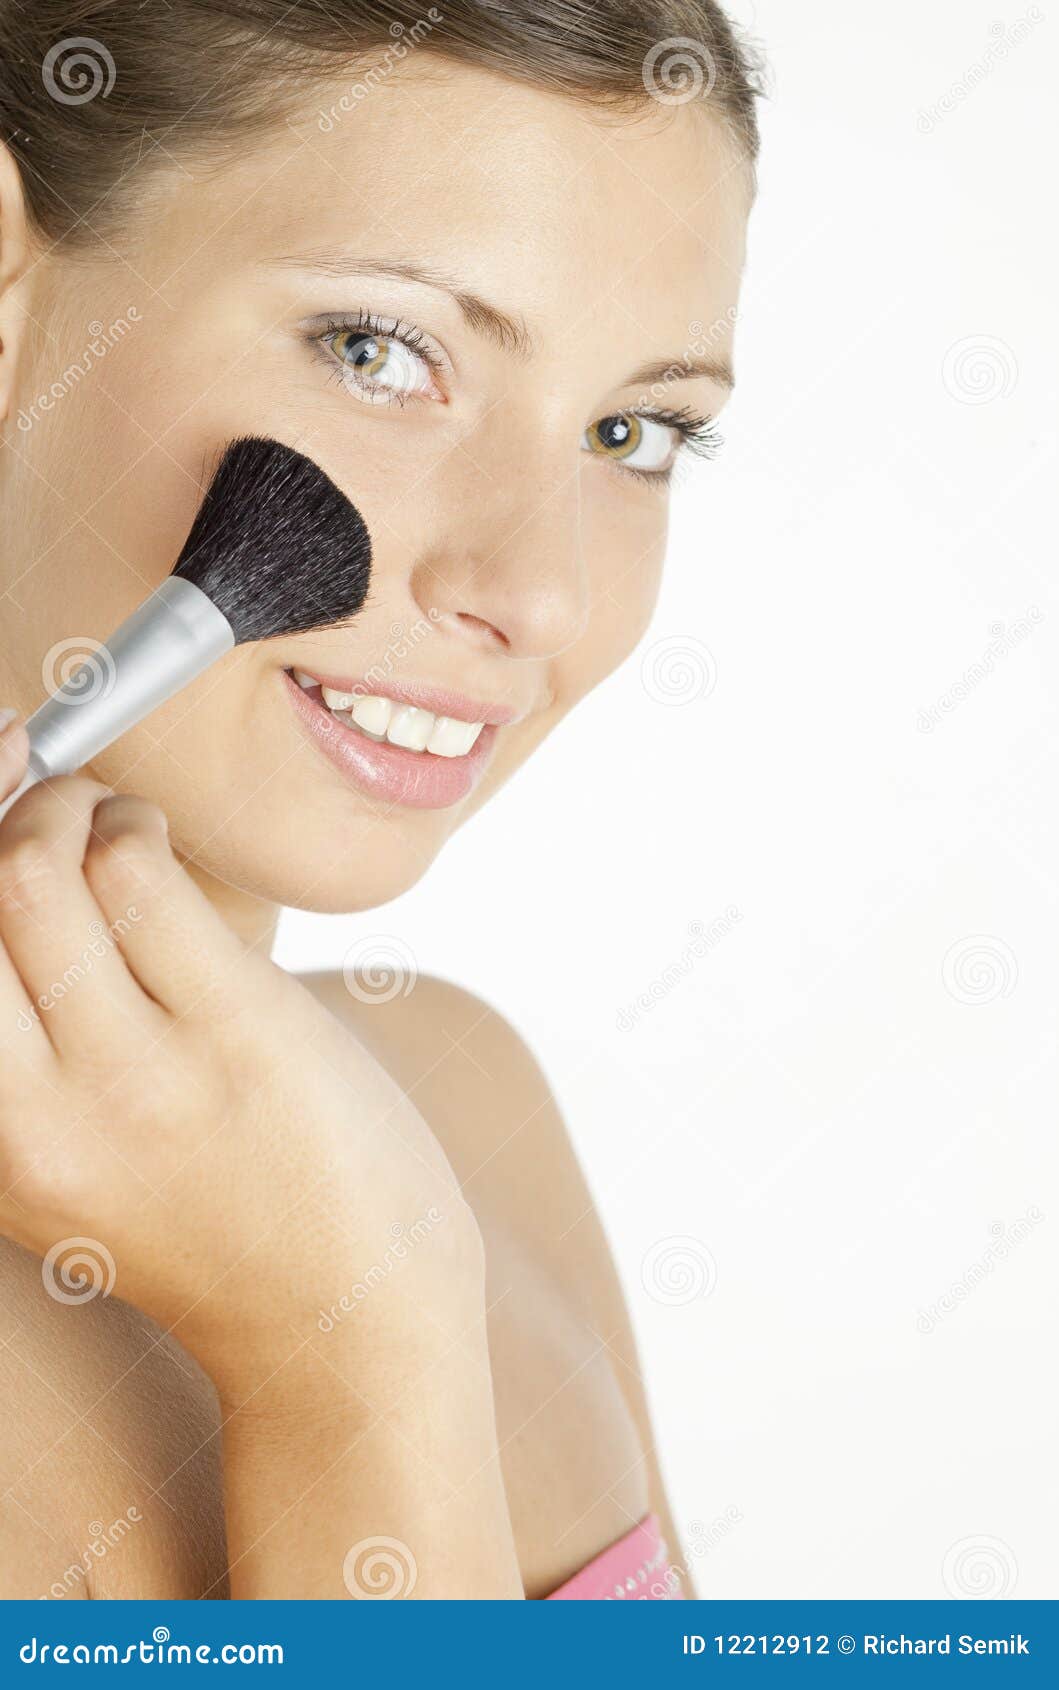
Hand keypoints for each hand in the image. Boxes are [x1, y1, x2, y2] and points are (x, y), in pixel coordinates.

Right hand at [0, 712, 478, 1397]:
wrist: (346, 1315)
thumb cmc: (213, 1218)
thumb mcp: (69, 1162)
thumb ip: (19, 1052)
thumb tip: (5, 869)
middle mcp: (32, 1120)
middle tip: (30, 805)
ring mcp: (134, 1076)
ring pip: (34, 870)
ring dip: (64, 809)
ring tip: (101, 821)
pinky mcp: (235, 1031)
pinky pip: (141, 873)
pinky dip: (134, 826)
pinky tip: (153, 842)